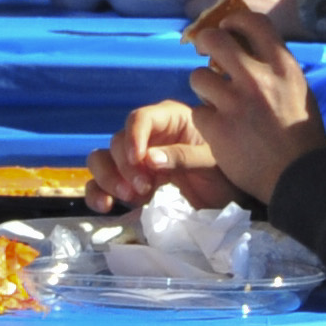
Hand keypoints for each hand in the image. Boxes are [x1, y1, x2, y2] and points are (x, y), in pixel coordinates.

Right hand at [87, 102, 227, 211]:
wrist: (229, 201)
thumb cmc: (226, 173)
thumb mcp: (212, 162)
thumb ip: (183, 157)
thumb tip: (149, 160)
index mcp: (168, 121)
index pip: (139, 119)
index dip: (134, 137)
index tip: (139, 160)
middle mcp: (146, 139)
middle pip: (117, 142)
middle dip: (125, 166)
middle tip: (144, 188)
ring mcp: (133, 163)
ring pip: (101, 160)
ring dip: (108, 177)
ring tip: (128, 196)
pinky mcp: (126, 186)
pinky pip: (99, 185)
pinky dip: (96, 194)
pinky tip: (106, 207)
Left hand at [184, 3, 325, 200]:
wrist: (299, 176)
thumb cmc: (302, 135)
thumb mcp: (299, 91)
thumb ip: (275, 69)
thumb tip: (251, 50)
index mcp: (282, 66)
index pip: (252, 22)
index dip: (234, 21)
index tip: (226, 27)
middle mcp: (257, 78)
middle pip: (215, 40)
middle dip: (204, 43)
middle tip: (203, 52)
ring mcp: (235, 102)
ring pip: (198, 76)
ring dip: (203, 87)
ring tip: (215, 101)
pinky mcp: (217, 128)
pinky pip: (197, 112)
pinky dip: (206, 120)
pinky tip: (218, 130)